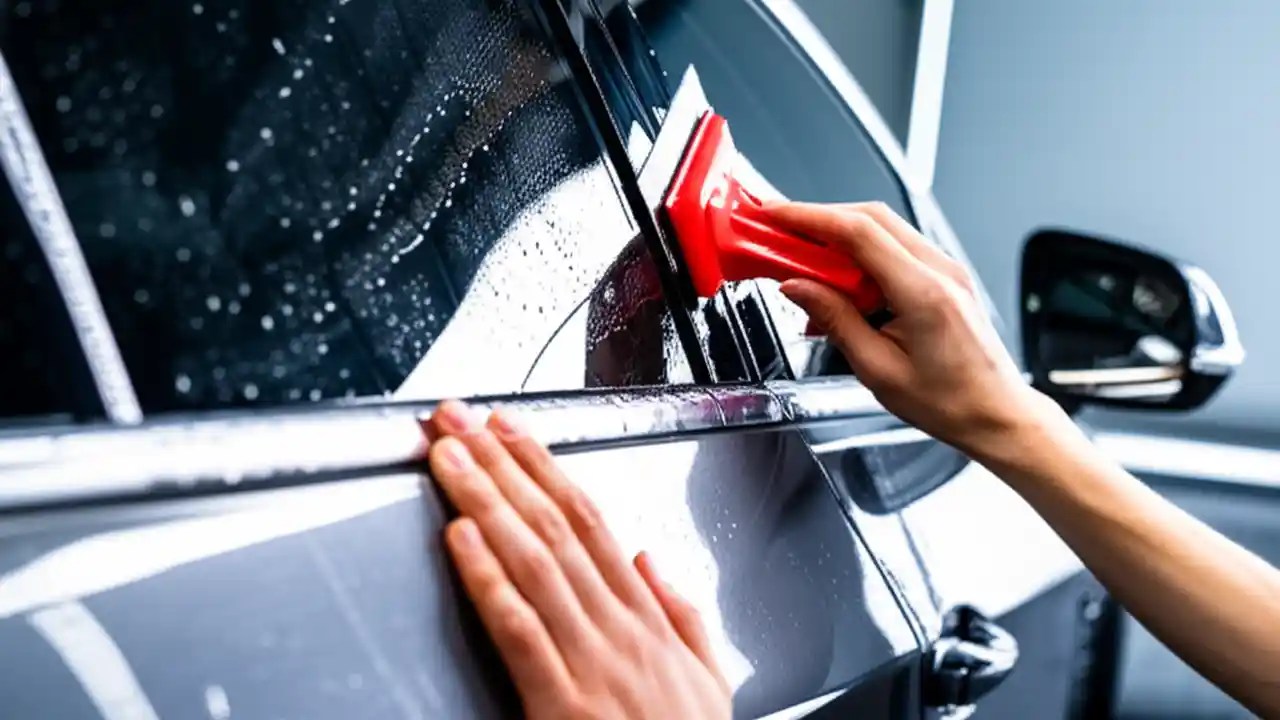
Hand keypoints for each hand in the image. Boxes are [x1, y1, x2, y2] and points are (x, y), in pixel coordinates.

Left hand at [425, 401, 731, 719]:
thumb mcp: (711, 681)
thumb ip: (683, 614)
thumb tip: (650, 559)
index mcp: (645, 619)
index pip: (590, 521)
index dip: (544, 467)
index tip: (508, 428)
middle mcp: (617, 628)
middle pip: (554, 525)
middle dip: (503, 464)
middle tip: (459, 418)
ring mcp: (591, 663)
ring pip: (534, 561)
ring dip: (487, 499)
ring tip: (450, 455)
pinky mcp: (560, 705)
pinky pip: (518, 628)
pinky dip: (487, 577)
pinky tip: (460, 537)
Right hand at [765, 201, 1059, 456]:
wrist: (996, 413)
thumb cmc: (950, 402)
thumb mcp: (877, 369)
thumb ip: (836, 320)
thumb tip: (797, 287)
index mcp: (924, 292)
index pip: (858, 232)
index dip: (810, 217)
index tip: (776, 217)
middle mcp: (940, 270)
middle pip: (870, 217)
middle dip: (819, 219)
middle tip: (780, 233)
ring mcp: (946, 269)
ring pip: (883, 229)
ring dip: (839, 238)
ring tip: (804, 266)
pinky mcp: (944, 277)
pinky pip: (895, 249)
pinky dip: (861, 256)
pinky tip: (840, 285)